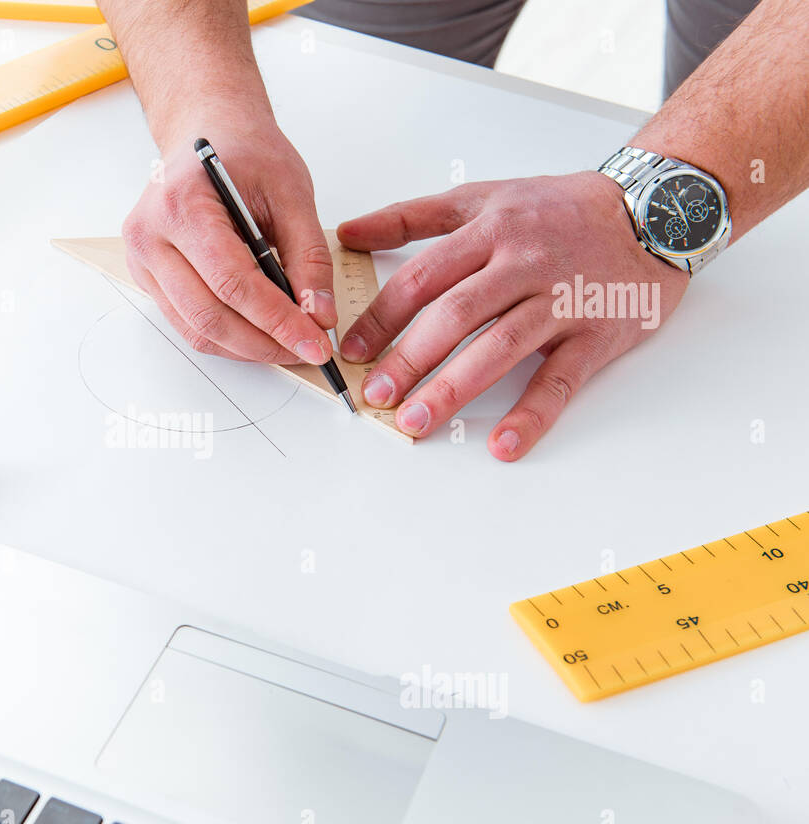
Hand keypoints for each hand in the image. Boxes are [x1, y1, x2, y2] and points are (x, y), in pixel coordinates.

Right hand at [123, 113, 336, 364]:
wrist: (208, 130)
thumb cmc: (245, 151)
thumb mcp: (291, 192)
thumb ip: (309, 256)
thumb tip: (319, 315)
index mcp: (182, 205)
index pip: (232, 282)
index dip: (277, 320)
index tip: (315, 343)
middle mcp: (150, 236)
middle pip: (208, 315)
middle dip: (263, 342)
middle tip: (306, 350)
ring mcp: (143, 260)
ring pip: (195, 329)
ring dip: (245, 347)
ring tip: (287, 345)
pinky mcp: (148, 277)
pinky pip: (187, 323)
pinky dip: (226, 336)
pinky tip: (258, 333)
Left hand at [337, 172, 689, 459]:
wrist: (655, 212)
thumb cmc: (560, 209)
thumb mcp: (482, 198)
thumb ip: (412, 217)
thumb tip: (349, 231)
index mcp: (489, 231)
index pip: (423, 278)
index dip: (382, 318)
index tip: (353, 350)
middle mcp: (523, 264)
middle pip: (455, 315)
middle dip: (409, 359)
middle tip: (376, 395)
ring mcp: (561, 302)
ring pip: (499, 347)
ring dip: (454, 389)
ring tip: (416, 422)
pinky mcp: (596, 336)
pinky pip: (559, 381)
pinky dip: (532, 415)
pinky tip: (503, 444)